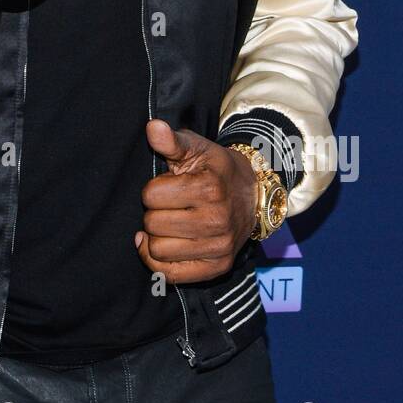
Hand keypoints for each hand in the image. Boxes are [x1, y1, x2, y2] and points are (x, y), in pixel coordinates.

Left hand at [134, 119, 257, 283]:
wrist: (252, 195)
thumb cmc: (216, 169)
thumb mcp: (197, 148)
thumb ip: (172, 140)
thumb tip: (153, 127)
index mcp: (209, 188)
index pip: (150, 196)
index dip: (154, 188)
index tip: (169, 185)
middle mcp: (216, 221)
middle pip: (152, 224)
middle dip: (155, 212)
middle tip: (171, 206)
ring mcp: (219, 247)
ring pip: (157, 251)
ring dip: (157, 236)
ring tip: (171, 223)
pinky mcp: (217, 267)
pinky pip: (170, 275)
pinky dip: (159, 261)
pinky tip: (165, 244)